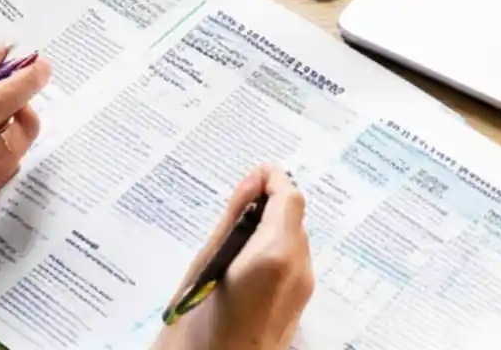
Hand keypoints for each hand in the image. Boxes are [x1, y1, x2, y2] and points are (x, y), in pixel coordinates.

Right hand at [155, 166, 314, 349]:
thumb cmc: (197, 329)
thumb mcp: (206, 264)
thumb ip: (234, 219)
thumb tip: (252, 183)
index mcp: (276, 254)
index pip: (289, 197)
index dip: (274, 178)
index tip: (256, 172)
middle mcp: (299, 270)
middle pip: (294, 218)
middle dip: (270, 205)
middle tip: (237, 205)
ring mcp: (303, 290)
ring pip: (294, 240)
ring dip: (272, 230)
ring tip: (234, 241)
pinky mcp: (300, 305)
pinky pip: (292, 263)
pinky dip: (274, 252)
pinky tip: (244, 265)